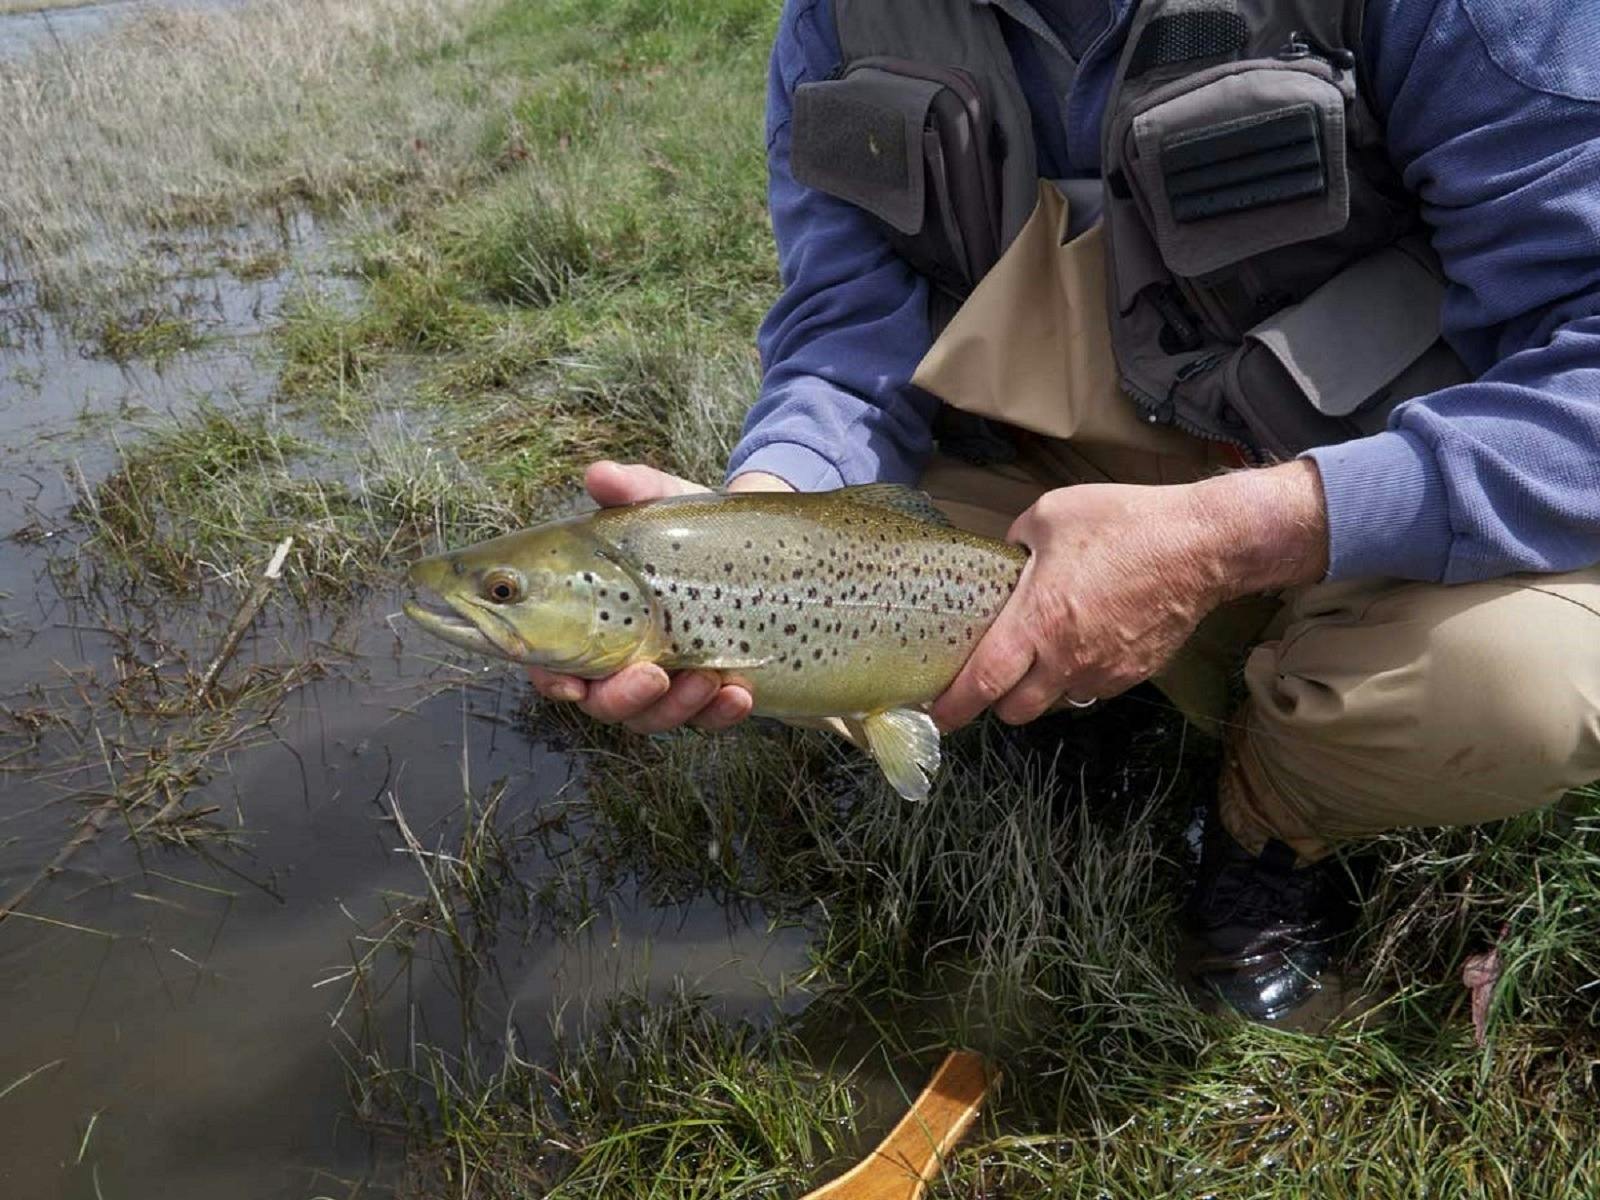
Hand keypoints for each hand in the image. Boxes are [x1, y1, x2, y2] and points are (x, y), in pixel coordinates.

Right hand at [527, 461, 792, 732]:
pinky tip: (741, 693)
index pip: (550, 665)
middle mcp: (617, 660)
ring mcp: (664, 682)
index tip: (570, 684)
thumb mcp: (663, 500)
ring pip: (654, 719)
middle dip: (624, 700)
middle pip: (602, 704)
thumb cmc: (688, 525)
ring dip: (678, 707)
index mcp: (584, 620)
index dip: (551, 681)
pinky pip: (709, 720)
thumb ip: (632, 489)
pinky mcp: (708, 694)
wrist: (760, 541)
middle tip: (653, 674)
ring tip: (709, 676)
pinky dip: (722, 714)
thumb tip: (601, 474)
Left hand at [931, 460, 1328, 729]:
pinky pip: (1092, 689)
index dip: (955, 705)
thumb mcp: (1050, 515)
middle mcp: (1067, 659)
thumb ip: (1015, 544)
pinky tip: (1083, 644)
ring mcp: (1103, 671)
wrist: (1201, 545)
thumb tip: (1005, 560)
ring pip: (1057, 702)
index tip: (936, 715)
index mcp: (1037, 621)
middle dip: (996, 703)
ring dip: (1041, 689)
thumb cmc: (1122, 523)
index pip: (984, 682)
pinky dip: (1078, 677)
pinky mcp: (1133, 674)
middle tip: (990, 679)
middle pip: (1016, 711)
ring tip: (1041, 654)